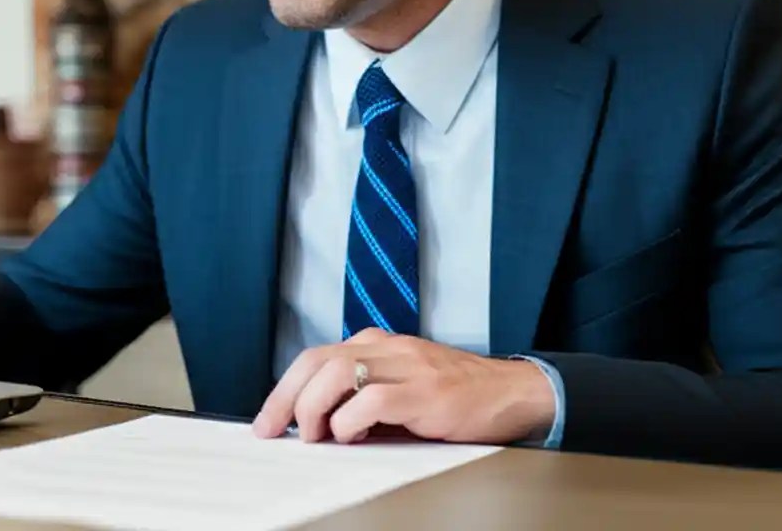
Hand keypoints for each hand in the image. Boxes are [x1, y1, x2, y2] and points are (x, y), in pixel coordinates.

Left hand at [253, 328, 554, 444]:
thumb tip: (314, 425)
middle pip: (318, 361)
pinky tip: (353, 436)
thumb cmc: (455, 397)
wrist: (513, 393)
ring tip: (315, 436)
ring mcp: (408, 366)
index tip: (267, 421)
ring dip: (315, 408)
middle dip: (286, 398)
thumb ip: (362, 396)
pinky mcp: (427, 391)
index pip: (316, 357)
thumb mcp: (401, 388)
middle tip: (274, 431)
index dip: (284, 389)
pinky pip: (374, 399)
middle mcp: (389, 348)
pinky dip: (352, 420)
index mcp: (378, 345)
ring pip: (339, 373)